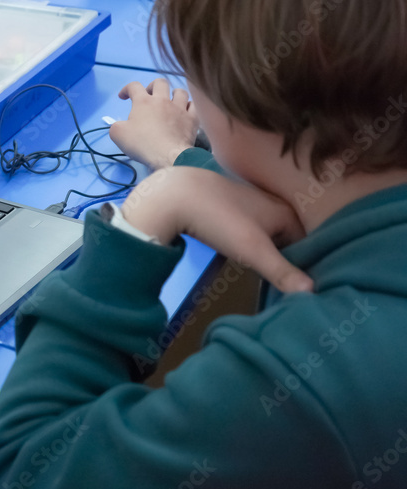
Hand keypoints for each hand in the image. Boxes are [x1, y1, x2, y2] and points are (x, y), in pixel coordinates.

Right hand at [109, 79, 198, 168]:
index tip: (124, 97)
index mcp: (143, 102)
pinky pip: (193, 106)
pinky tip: (185, 111)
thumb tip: (122, 125)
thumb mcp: (118, 134)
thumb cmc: (141, 144)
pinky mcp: (192, 119)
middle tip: (148, 96)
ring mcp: (179, 109)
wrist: (168, 156)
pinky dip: (188, 106)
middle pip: (160, 83)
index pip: (134, 86)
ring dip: (173, 94)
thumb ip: (117, 125)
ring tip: (169, 101)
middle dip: (152, 86)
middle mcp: (162, 100)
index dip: (127, 89)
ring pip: (180, 91)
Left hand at [121, 168, 312, 292]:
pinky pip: (246, 225)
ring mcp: (247, 200)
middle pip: (288, 236)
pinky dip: (246, 238)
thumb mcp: (253, 251)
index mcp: (285, 211)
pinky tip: (237, 249)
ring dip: (265, 247)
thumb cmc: (220, 222)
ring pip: (266, 230)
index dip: (306, 263)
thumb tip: (313, 293)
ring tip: (262, 269)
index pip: (308, 243)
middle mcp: (271, 202)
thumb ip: (282, 272)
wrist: (175, 195)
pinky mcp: (226, 203)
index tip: (301, 285)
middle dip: (286, 256)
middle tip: (283, 282)